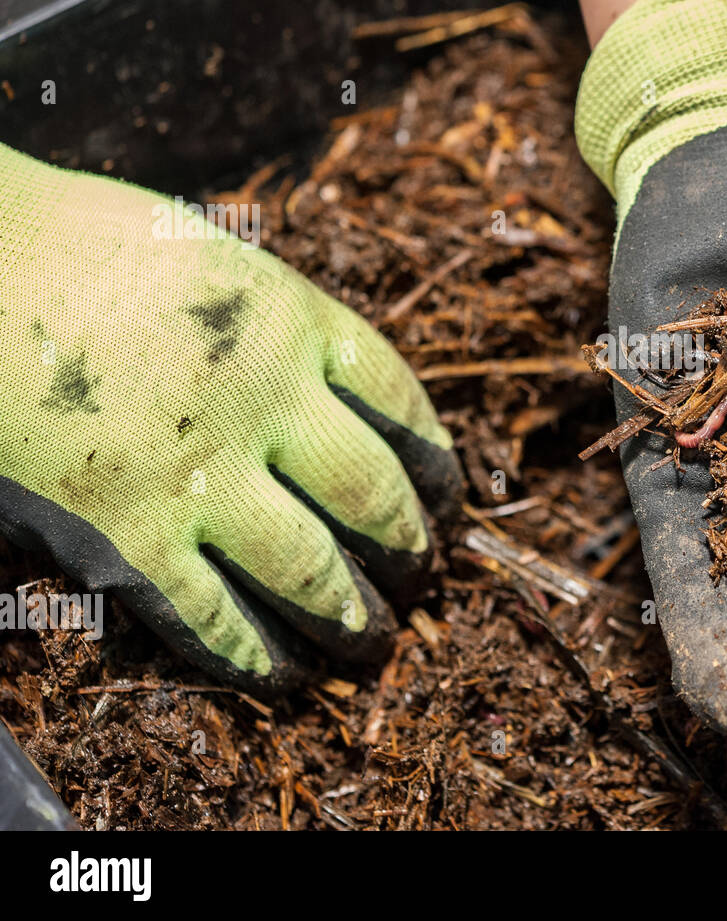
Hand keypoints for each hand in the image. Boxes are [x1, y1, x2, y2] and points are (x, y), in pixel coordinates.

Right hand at [0, 145, 463, 692]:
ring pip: (308, 569)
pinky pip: (207, 615)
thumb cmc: (82, 247)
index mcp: (294, 321)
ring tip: (372, 640)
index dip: (434, 461)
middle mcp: (265, 402)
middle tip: (421, 576)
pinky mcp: (125, 535)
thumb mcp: (215, 261)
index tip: (447, 494)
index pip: (400, 403)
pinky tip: (278, 675)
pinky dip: (251, 653)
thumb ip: (280, 325)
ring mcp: (198, 474)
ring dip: (349, 615)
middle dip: (407, 547)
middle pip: (371, 494)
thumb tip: (329, 390)